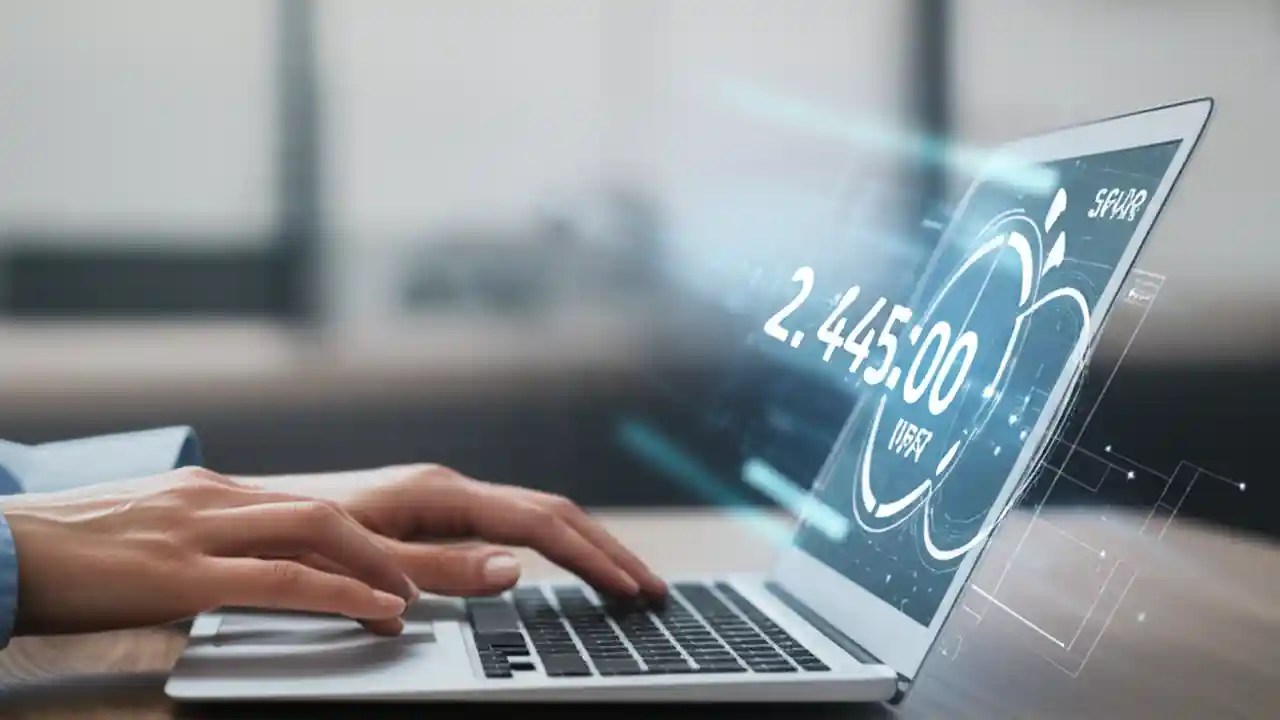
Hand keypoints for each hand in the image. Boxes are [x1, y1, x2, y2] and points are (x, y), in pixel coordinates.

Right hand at [1, 468, 418, 635]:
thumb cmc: (66, 553)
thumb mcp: (147, 536)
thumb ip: (199, 542)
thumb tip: (239, 566)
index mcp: (207, 491)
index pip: (302, 507)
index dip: (358, 537)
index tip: (392, 563)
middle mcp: (212, 499)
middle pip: (325, 511)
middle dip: (382, 547)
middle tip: (420, 580)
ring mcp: (198, 531)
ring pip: (315, 533)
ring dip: (375, 566)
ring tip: (410, 598)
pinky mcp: (180, 573)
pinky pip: (278, 579)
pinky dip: (337, 591)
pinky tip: (371, 607)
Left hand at [247, 464, 666, 601]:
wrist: (250, 512)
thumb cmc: (300, 535)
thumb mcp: (367, 559)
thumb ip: (441, 568)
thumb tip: (517, 569)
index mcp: (442, 494)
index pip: (541, 523)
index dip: (592, 557)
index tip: (632, 588)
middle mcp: (451, 486)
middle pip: (552, 511)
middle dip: (606, 549)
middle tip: (652, 589)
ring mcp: (445, 495)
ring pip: (535, 513)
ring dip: (586, 545)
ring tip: (624, 577)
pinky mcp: (434, 508)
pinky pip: (512, 520)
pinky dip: (553, 543)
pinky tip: (563, 562)